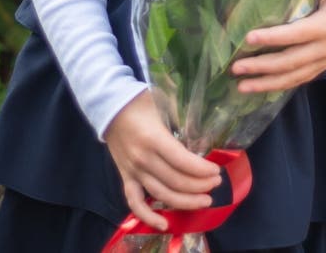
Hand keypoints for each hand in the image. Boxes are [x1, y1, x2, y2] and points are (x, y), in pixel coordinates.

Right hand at [104, 90, 221, 230]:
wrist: (109, 106)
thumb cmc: (139, 101)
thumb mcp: (163, 102)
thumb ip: (181, 117)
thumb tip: (201, 134)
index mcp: (154, 138)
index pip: (183, 162)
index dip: (202, 169)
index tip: (216, 170)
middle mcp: (143, 158)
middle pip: (176, 181)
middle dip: (200, 185)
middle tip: (216, 183)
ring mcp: (133, 170)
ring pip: (161, 195)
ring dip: (185, 201)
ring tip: (205, 200)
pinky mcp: (126, 177)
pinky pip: (134, 202)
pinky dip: (148, 216)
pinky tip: (164, 224)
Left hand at [231, 0, 325, 93]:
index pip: (297, 34)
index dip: (273, 38)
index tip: (248, 38)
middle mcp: (324, 48)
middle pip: (290, 61)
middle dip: (262, 66)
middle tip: (236, 67)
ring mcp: (322, 61)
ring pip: (292, 77)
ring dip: (266, 83)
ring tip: (240, 86)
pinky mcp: (318, 67)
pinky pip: (296, 80)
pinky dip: (277, 86)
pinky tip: (257, 87)